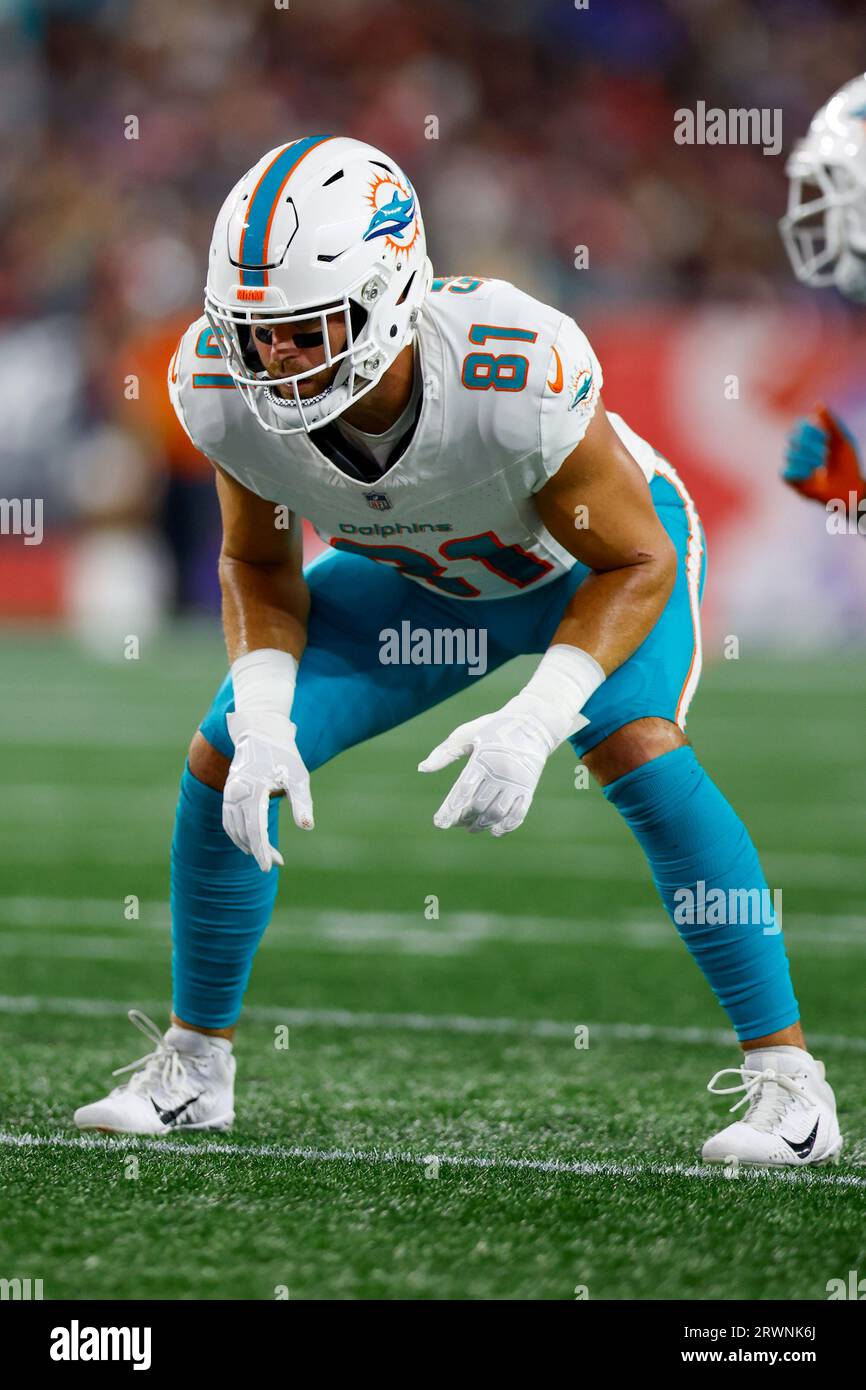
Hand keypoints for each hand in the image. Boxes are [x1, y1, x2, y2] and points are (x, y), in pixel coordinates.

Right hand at [223, 710, 312, 870]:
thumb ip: (302, 802)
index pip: (256, 829)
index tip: (269, 867)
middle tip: (277, 863)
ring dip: (248, 844)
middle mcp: (237, 794)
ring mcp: (229, 793)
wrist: (260, 730)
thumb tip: (307, 827)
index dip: (262, 850)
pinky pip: (229, 820)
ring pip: (234, 828)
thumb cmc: (284, 754)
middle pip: (245, 832)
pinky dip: (237, 834)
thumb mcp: (298, 776)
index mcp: (254, 790)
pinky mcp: (228, 793)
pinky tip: (249, 843)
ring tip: (267, 856)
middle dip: (259, 850)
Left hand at [418, 698, 567, 836]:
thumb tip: (422, 769)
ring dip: (482, 825)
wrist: (533, 722)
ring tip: (471, 828)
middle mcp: (500, 772)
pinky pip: (519, 813)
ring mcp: (516, 782)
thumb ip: (444, 753)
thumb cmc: (493, 728)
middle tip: (454, 823)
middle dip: (464, 818)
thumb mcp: (467, 734)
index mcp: (483, 758)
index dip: (450, 809)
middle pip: (478, 805)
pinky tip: (494, 831)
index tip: (439, 823)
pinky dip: (507, 826)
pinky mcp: (528, 788)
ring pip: (497, 813)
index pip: (463, 790)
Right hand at [783, 405, 863, 505]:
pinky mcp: (791, 480)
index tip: (825, 437)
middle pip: (792, 438)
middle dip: (810, 445)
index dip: (809, 429)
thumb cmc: (848, 465)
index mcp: (810, 439)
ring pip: (790, 455)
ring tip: (821, 467)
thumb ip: (830, 422)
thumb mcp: (842, 440)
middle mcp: (799, 450)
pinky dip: (801, 472)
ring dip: (809, 460)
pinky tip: (813, 476)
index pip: (799, 426)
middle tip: (825, 453)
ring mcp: (794, 465)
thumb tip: (817, 404)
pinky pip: (786, 472)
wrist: (849, 490)